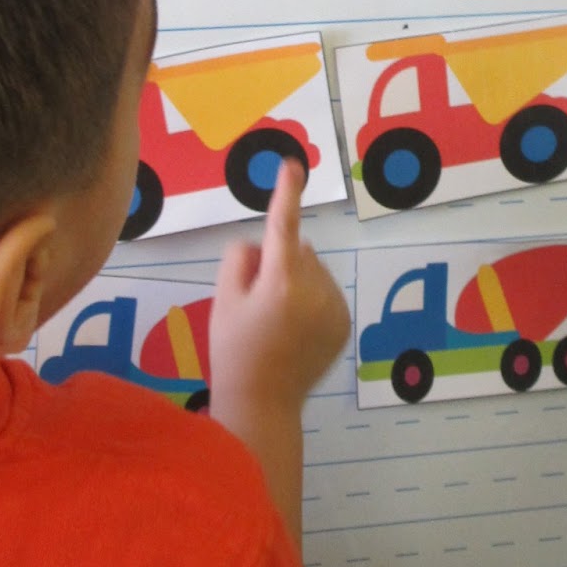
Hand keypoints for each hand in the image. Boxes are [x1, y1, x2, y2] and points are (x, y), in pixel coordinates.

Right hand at [207, 161, 349, 541]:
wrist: (263, 401)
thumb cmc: (234, 349)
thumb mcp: (223, 299)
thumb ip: (241, 259)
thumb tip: (264, 244)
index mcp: (281, 281)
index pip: (283, 225)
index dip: (287, 192)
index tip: (292, 165)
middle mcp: (315, 288)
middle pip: (296, 251)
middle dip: (277, 262)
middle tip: (256, 301)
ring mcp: (334, 306)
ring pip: (312, 271)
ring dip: (296, 280)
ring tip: (275, 321)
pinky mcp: (343, 322)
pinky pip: (325, 293)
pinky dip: (311, 301)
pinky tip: (294, 331)